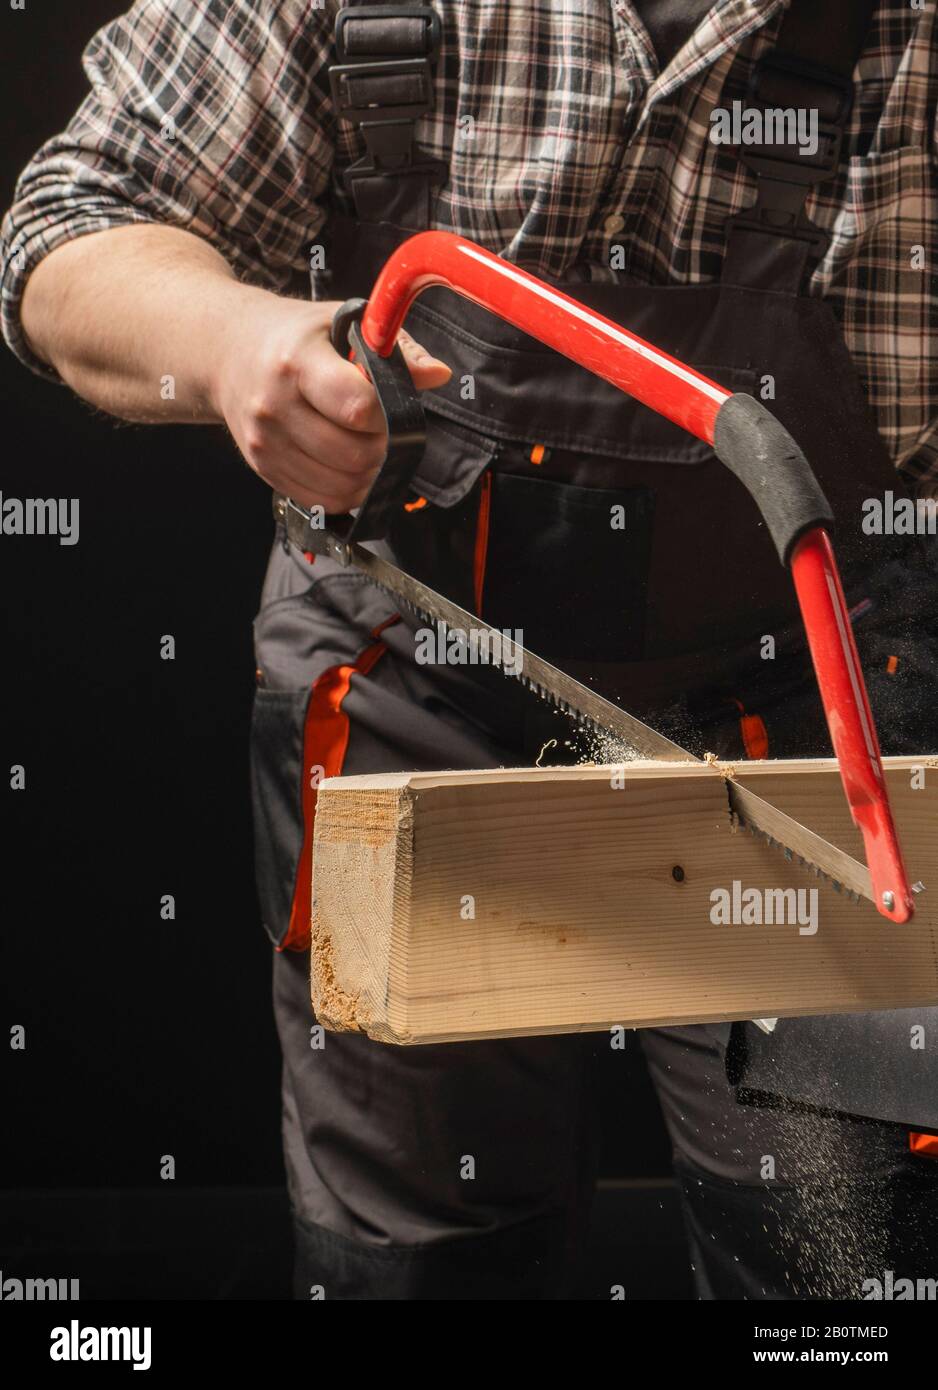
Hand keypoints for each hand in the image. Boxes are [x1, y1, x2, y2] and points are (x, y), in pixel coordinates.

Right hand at [213, 293, 449, 512]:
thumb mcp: (343, 324)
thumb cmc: (295, 336)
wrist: (227, 351)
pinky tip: (346, 467)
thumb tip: (437, 375)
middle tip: (382, 433)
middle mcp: (274, 405)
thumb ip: (395, 351)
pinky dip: (344, 492)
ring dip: (367, 476)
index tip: (389, 406)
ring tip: (367, 450)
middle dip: (382, 450)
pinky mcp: (262, 467)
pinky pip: (319, 500)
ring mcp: (265, 441)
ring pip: (340, 486)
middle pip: (353, 455)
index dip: (387, 415)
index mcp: (297, 361)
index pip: (359, 407)